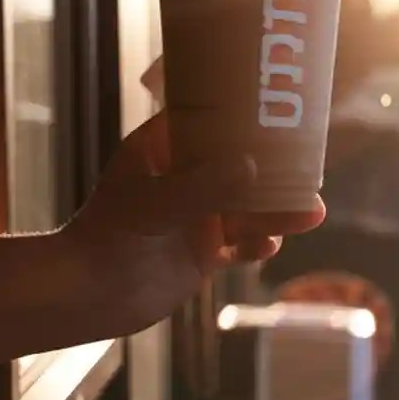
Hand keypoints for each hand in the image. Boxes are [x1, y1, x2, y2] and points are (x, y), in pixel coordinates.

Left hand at [64, 111, 324, 323]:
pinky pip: (239, 245)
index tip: (278, 102)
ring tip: (311, 212)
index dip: (240, 108)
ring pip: (246, 206)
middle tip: (312, 161)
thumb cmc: (108, 238)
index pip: (205, 116)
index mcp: (162, 150)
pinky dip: (258, 244)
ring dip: (276, 209)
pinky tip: (272, 245)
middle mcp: (182, 178)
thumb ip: (203, 187)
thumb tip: (253, 166)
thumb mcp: (154, 205)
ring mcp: (194, 216)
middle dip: (273, 164)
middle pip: (237, 161)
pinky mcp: (200, 252)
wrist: (87, 296)